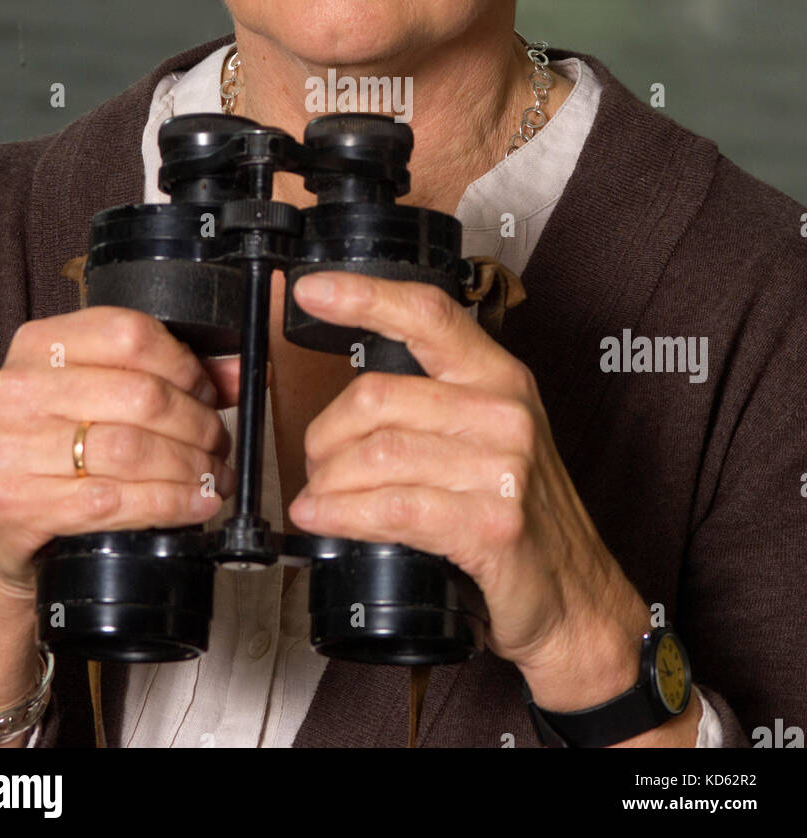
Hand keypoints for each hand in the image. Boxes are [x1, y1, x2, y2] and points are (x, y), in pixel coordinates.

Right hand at [0, 306, 241, 595]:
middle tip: (218, 442)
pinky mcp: (19, 502)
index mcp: (41, 344)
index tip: (208, 391)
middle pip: (141, 395)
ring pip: (132, 450)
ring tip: (214, 476)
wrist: (2, 525)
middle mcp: (20, 388)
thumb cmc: (59, 448)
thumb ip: (171, 375)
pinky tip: (195, 504)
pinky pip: (115, 501)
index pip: (130, 333)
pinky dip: (169, 503)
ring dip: (190, 467)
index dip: (184, 364)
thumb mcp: (101, 396)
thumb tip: (240, 371)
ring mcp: (14, 446)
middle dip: (197, 423)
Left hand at [288, 270, 650, 695]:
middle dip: (326, 435)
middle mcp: (504, 412)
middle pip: (378, 396)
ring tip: (318, 498)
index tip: (312, 290)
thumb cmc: (524, 517)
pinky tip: (324, 519)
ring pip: (377, 453)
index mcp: (500, 377)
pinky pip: (393, 507)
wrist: (578, 602)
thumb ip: (438, 402)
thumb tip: (355, 394)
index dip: (364, 296)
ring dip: (328, 482)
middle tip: (315, 464)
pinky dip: (344, 514)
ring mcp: (503, 468)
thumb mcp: (492, 438)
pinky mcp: (492, 524)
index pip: (428, 314)